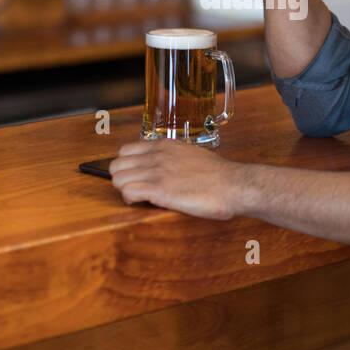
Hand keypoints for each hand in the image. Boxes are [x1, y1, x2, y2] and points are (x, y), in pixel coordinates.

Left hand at [110, 139, 249, 220]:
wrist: (233, 184)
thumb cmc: (218, 175)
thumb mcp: (191, 155)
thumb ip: (174, 158)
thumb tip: (168, 169)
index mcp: (163, 145)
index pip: (125, 150)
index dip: (127, 167)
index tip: (136, 177)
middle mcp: (156, 155)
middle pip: (116, 165)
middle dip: (122, 179)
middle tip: (136, 191)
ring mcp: (156, 171)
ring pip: (117, 179)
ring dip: (125, 191)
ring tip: (140, 199)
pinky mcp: (159, 190)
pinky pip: (127, 192)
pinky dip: (130, 201)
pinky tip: (144, 204)